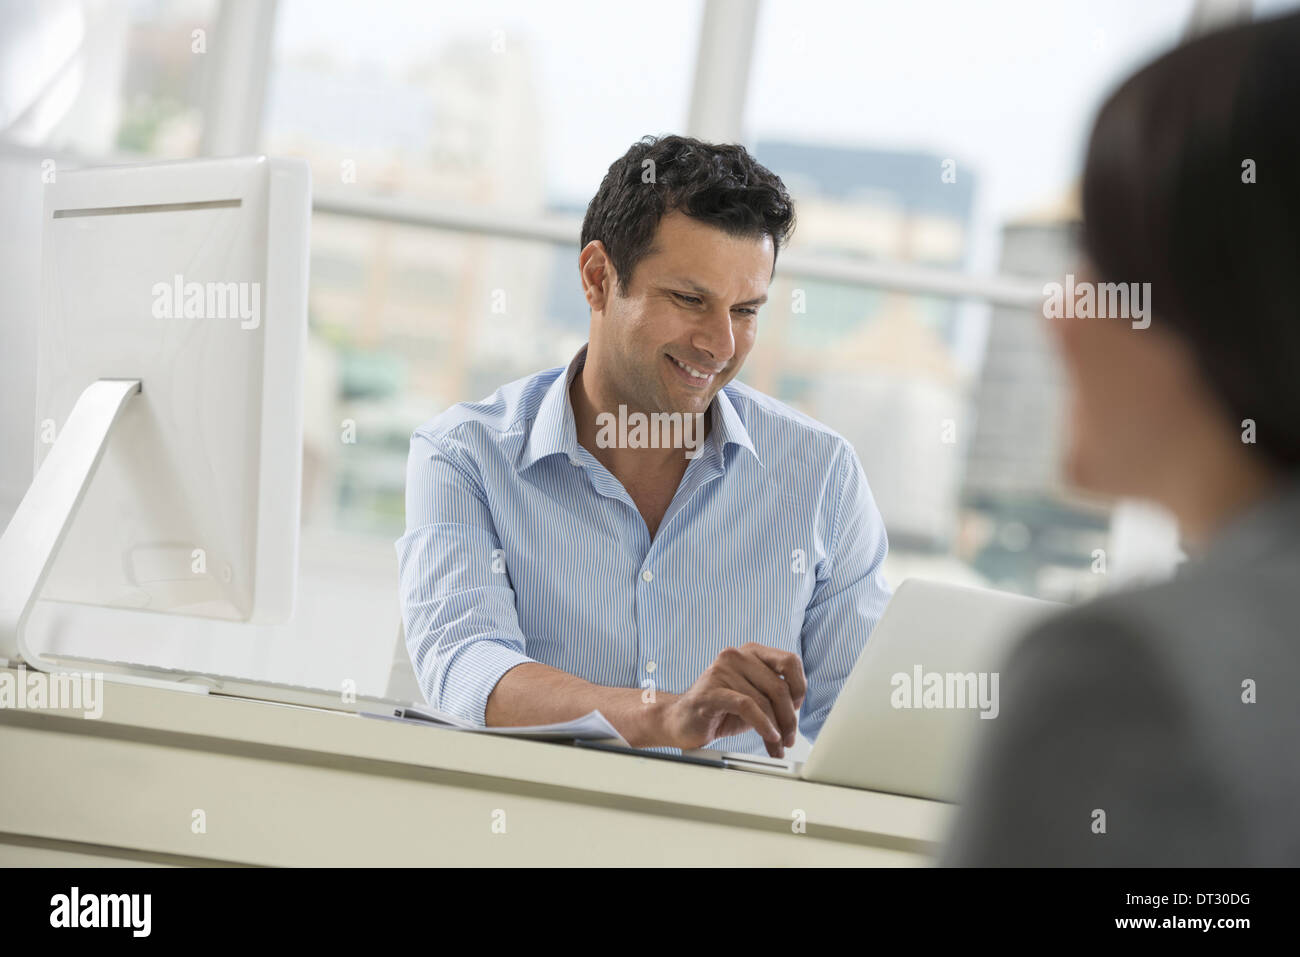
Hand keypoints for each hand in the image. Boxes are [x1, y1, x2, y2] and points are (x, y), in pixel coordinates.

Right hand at [657, 643, 806, 757]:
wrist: (681, 721)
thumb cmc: (719, 711)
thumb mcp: (753, 698)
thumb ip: (774, 695)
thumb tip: (799, 709)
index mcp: (751, 652)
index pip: (790, 661)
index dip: (799, 687)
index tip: (796, 708)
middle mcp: (736, 656)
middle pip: (779, 687)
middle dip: (788, 718)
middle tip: (789, 738)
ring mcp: (721, 671)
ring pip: (764, 700)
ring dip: (776, 730)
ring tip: (777, 745)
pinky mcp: (711, 691)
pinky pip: (747, 706)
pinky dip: (763, 725)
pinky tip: (768, 738)